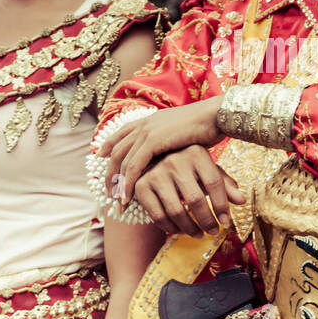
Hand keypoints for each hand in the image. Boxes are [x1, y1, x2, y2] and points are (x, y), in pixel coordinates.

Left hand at [104, 98, 223, 196]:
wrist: (216, 116)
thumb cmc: (206, 128)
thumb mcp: (181, 134)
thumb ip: (169, 143)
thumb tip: (169, 153)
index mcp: (150, 119)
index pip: (122, 132)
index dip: (109, 144)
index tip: (100, 156)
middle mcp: (145, 124)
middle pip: (117, 150)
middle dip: (110, 173)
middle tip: (108, 192)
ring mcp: (147, 131)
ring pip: (122, 161)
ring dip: (117, 184)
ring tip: (116, 202)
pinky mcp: (153, 141)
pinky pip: (133, 167)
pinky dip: (127, 184)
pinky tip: (126, 199)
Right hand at [130, 145, 244, 235]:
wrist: (151, 160)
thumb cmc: (187, 167)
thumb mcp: (206, 170)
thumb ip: (223, 184)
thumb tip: (242, 201)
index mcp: (196, 153)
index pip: (214, 183)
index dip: (222, 206)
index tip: (226, 223)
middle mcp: (175, 160)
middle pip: (196, 199)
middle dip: (207, 221)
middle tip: (213, 232)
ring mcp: (156, 173)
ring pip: (177, 211)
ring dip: (190, 229)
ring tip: (198, 234)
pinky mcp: (141, 187)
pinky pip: (158, 216)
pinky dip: (170, 228)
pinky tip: (180, 231)